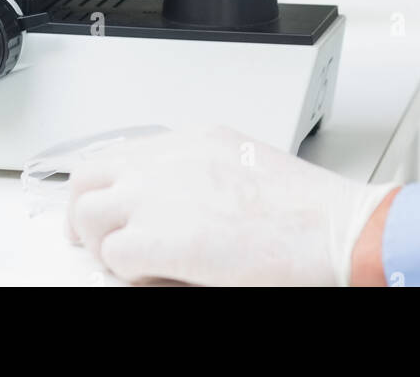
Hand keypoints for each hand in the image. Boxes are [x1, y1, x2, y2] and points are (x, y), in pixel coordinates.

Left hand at [67, 124, 394, 286]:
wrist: (334, 229)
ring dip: (104, 245)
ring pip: (89, 216)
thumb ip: (199, 175)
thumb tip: (170, 205)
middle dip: (85, 211)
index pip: (122, 153)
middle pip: (90, 175)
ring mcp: (158, 195)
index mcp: (193, 140)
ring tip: (132, 266)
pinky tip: (158, 279)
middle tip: (94, 241)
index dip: (108, 187)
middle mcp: (169, 159)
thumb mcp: (244, 168)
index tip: (107, 209)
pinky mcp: (159, 239)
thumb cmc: (305, 212)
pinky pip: (114, 259)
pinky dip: (128, 275)